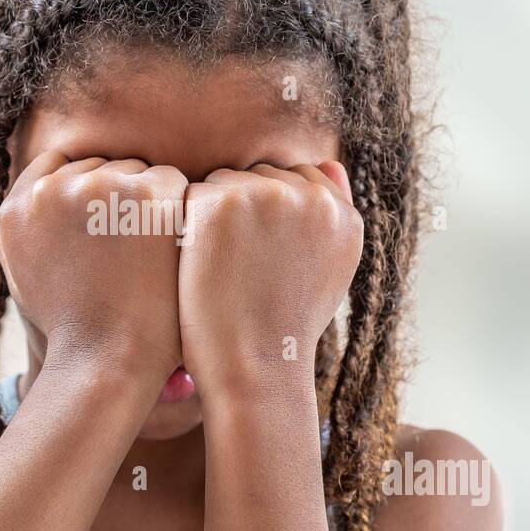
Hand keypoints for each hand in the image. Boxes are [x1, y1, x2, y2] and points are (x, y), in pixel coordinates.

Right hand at [0, 151, 186, 382]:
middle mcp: (51, 189)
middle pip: (102, 167)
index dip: (87, 194)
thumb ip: (32, 226)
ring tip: (150, 259)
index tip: (104, 227)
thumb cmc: (77, 331)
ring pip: (136, 172)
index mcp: (16, 208)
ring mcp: (97, 186)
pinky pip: (171, 182)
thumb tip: (49, 189)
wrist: (109, 361)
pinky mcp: (145, 192)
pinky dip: (179, 212)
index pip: (58, 165)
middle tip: (129, 255)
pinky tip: (173, 252)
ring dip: (148, 204)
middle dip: (118, 200)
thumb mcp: (27, 274)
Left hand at [178, 161, 362, 396]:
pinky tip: (195, 264)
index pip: (297, 181)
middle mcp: (313, 198)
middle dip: (244, 209)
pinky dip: (187, 225)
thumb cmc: (280, 328)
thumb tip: (330, 162)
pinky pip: (194, 193)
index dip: (269, 217)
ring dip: (214, 213)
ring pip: (227, 181)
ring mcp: (270, 195)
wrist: (253, 368)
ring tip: (218, 267)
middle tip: (236, 265)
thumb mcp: (326, 271)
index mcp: (342, 215)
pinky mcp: (225, 200)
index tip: (258, 254)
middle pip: (261, 175)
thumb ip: (331, 216)